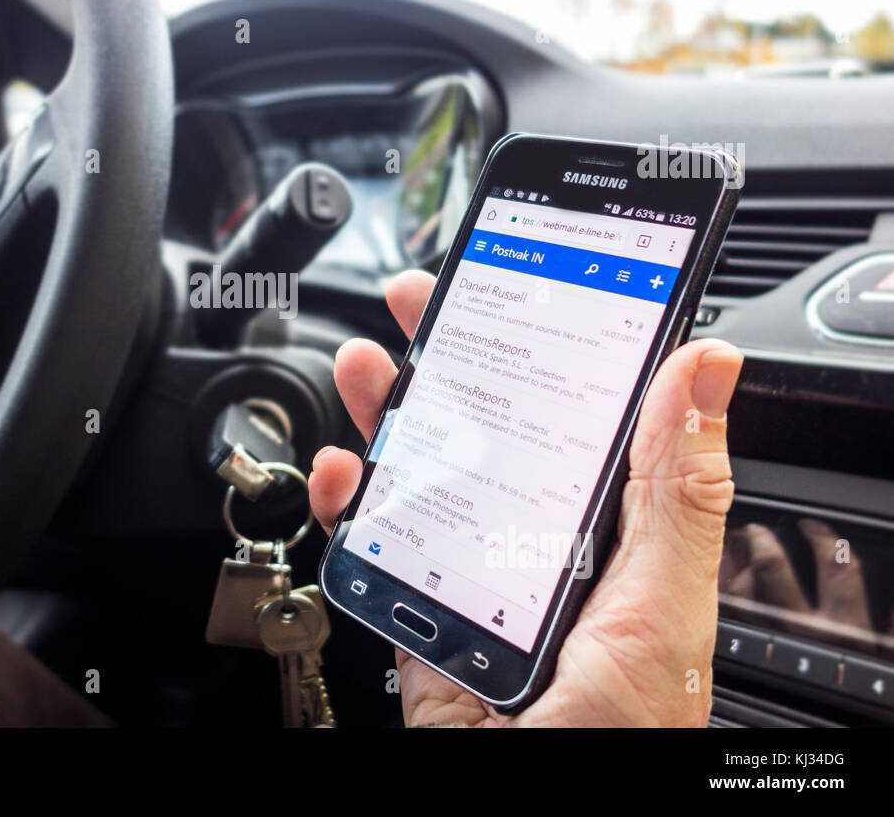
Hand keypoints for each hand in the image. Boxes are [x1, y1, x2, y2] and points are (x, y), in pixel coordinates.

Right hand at [310, 270, 744, 726]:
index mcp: (609, 531)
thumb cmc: (625, 732)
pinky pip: (376, 547)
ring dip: (387, 417)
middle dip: (448, 362)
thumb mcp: (660, 601)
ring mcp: (473, 577)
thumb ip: (675, 486)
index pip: (575, 415)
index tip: (517, 284)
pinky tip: (342, 475)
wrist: (535, 806)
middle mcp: (538, 545)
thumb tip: (707, 369)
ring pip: (423, 477)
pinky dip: (347, 507)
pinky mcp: (420, 615)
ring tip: (363, 368)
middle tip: (420, 306)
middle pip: (487, 432)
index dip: (544, 343)